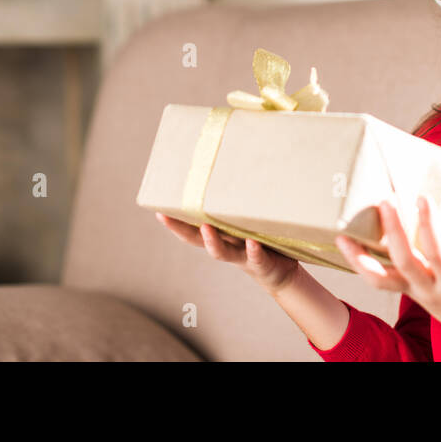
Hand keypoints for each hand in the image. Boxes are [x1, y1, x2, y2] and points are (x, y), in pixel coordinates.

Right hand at [155, 212, 299, 294]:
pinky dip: (253, 250)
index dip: (175, 221)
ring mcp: (242, 256)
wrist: (282, 273)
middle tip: (165, 216)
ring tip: (206, 227)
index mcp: (220, 234)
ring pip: (223, 252)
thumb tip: (237, 168)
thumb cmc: (264, 239)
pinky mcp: (262, 262)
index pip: (192, 227)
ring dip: (213, 241)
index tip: (158, 208)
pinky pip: (256, 257)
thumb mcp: (251, 220)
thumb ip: (242, 204)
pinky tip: (252, 242)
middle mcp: (226, 245)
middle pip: (198, 239)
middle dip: (180, 229)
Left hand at [335, 196, 440, 336]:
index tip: (422, 198)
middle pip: (405, 262)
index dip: (429, 223)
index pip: (438, 251)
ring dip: (359, 257)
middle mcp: (430, 290)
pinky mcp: (405, 291)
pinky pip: (378, 280)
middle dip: (393, 230)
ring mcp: (414, 293)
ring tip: (343, 235)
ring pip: (380, 280)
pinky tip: (347, 245)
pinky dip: (360, 263)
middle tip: (386, 200)